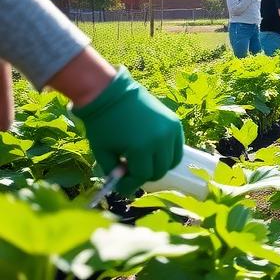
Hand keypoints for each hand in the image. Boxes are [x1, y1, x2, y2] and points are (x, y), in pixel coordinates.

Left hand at [72, 68, 184, 193]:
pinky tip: (153, 150)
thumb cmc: (103, 124)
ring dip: (158, 166)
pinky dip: (167, 153)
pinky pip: (177, 147)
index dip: (130, 184)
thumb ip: (114, 171)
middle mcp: (160, 140)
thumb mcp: (103, 151)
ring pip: (172, 161)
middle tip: (131, 172)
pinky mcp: (175, 123)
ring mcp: (171, 131)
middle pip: (159, 171)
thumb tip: (124, 183)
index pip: (142, 176)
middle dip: (144, 175)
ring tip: (143, 160)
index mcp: (141, 148)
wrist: (112, 94)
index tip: (121, 185)